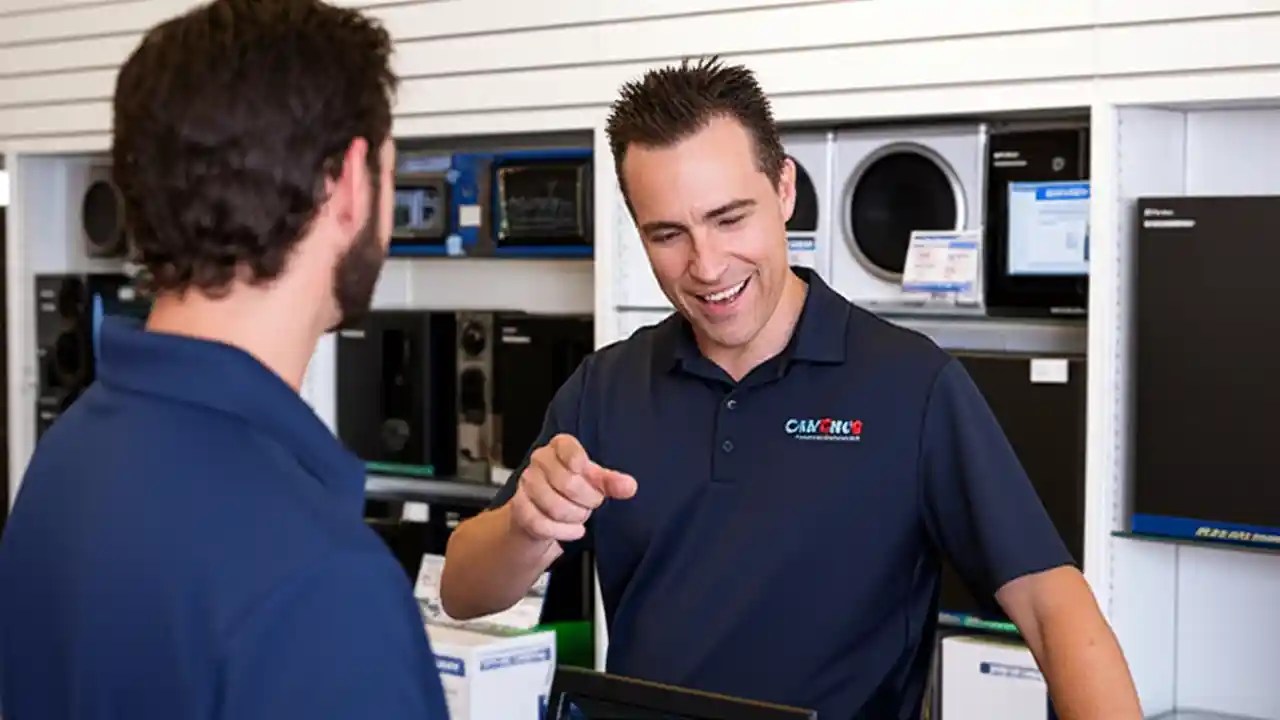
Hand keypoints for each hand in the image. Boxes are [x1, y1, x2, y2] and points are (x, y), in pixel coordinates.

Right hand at [510, 433, 636, 543]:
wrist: (542, 511)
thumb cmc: (571, 489)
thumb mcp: (594, 481)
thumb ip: (611, 482)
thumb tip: (629, 486)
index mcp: (559, 446)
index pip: (569, 448)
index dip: (581, 463)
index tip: (589, 475)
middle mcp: (540, 461)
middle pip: (567, 483)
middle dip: (588, 500)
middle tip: (593, 503)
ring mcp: (526, 484)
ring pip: (555, 507)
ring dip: (575, 517)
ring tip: (580, 516)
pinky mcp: (519, 508)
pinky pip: (542, 524)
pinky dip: (563, 532)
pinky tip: (573, 529)